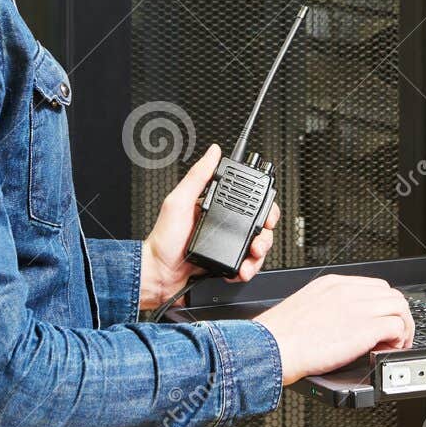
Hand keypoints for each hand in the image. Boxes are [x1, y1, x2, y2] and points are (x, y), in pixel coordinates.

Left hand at [140, 143, 279, 309]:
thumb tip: (212, 152)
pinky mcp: (225, 264)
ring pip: (256, 247)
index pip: (247, 201)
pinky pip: (246, 265)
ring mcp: (225, 245)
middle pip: (258, 227)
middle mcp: (222, 225)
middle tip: (259, 241)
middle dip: (265, 235)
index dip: (263, 207)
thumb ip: (197, 176)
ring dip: (259, 254)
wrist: (158, 274)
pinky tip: (241, 269)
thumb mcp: (178, 201)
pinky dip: (248, 268)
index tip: (266, 215)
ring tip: (251, 257)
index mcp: (214, 207)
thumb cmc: (163, 239)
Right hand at [253, 275, 413, 384]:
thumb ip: (326, 309)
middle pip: (390, 294)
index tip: (380, 320)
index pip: (371, 285)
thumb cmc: (279, 337)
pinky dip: (399, 339)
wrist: (271, 347)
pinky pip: (397, 326)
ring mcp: (358, 306)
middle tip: (392, 335)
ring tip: (394, 344)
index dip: (381, 305)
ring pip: (399, 306)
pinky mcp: (366, 327)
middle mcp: (347, 290)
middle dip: (396, 315)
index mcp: (331, 284)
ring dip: (402, 327)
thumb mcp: (303, 309)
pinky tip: (388, 349)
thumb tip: (339, 323)